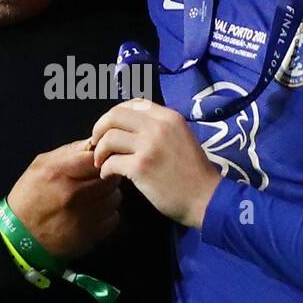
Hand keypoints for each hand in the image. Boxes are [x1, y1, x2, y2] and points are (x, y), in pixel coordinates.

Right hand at [6, 141, 122, 261]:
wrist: (19, 236)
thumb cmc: (29, 196)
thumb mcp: (41, 165)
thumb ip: (69, 152)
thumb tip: (95, 143)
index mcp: (58, 172)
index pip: (96, 157)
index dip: (100, 158)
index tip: (97, 163)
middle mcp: (72, 194)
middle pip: (110, 177)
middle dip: (107, 176)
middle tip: (97, 180)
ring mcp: (82, 216)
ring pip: (115, 198)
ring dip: (108, 195)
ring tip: (94, 197)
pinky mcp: (89, 235)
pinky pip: (113, 218)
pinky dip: (107, 215)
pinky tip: (93, 214)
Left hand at [89, 99, 221, 227]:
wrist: (206, 198)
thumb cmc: (194, 172)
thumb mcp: (181, 138)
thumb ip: (160, 128)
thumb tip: (131, 126)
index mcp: (169, 117)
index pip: (133, 104)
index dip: (116, 115)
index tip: (111, 129)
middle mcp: (158, 126)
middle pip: (114, 116)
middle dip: (99, 128)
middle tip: (97, 144)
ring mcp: (149, 146)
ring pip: (109, 137)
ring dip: (99, 151)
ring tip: (101, 162)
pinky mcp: (140, 167)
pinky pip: (110, 162)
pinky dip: (104, 169)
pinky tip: (108, 175)